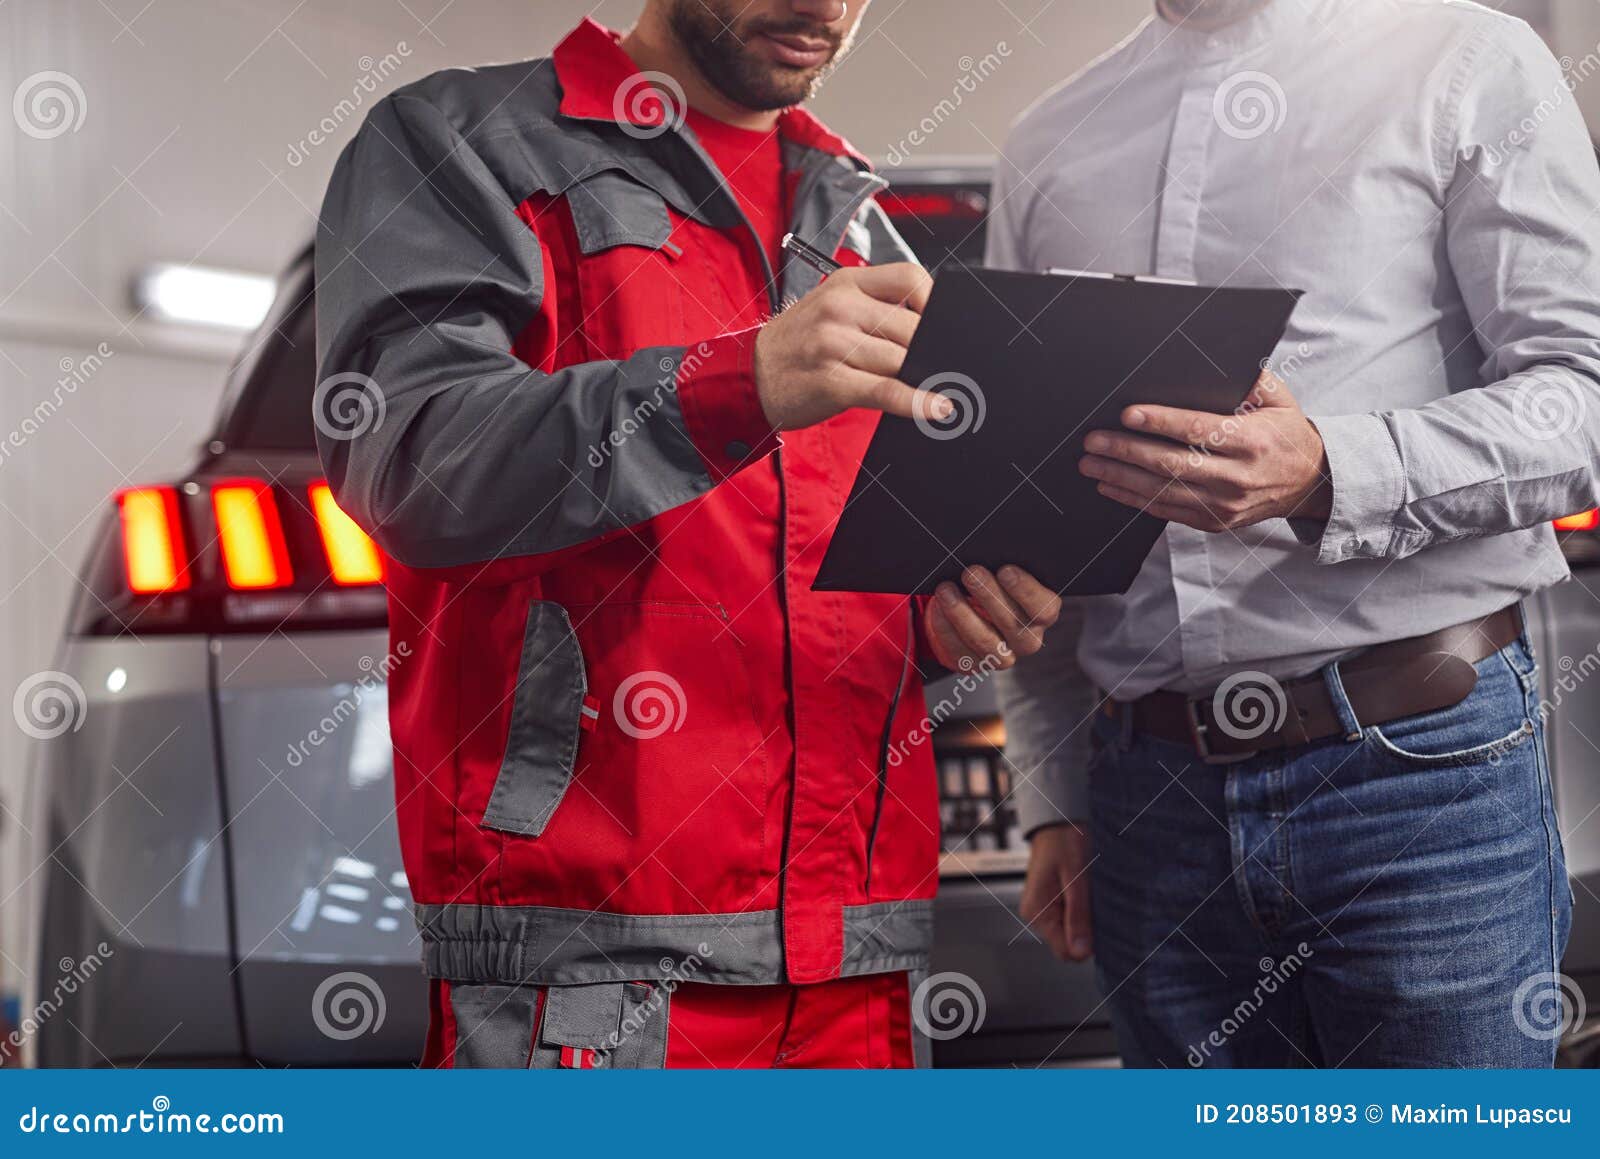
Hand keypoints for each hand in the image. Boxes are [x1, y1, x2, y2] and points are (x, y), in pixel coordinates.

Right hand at [753, 263, 952, 430]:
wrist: (750, 375)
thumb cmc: (798, 344)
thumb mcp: (830, 306)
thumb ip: (874, 307)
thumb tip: (929, 328)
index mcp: (845, 283)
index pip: (909, 278)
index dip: (934, 302)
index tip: (942, 324)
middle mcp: (839, 308)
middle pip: (911, 325)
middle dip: (930, 350)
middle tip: (939, 364)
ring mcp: (833, 344)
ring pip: (902, 359)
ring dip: (923, 377)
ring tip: (940, 388)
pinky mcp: (832, 381)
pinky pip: (886, 390)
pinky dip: (915, 402)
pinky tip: (935, 408)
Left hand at [924, 565, 1061, 672]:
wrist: (971, 608)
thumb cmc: (994, 583)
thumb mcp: (1005, 573)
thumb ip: (1007, 567)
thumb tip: (992, 550)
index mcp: (1043, 613)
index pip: (1044, 608)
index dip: (1025, 591)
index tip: (1005, 570)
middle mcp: (1028, 639)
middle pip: (1014, 624)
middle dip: (989, 595)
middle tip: (970, 572)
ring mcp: (1002, 656)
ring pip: (984, 640)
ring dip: (962, 612)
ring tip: (946, 590)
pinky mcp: (975, 664)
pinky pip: (960, 650)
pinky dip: (946, 628)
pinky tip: (938, 609)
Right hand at [1021, 823, 1092, 961]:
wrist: (1059, 820)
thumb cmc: (1065, 841)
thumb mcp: (1076, 878)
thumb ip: (1078, 915)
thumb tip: (1081, 952)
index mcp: (1037, 912)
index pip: (1065, 952)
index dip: (1087, 943)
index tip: (1101, 922)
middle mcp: (1036, 915)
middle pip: (1069, 944)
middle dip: (1088, 930)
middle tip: (1096, 902)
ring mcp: (1042, 909)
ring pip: (1072, 932)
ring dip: (1086, 918)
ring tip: (1090, 893)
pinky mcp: (1051, 903)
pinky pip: (1070, 919)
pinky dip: (1083, 911)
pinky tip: (1086, 892)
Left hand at [1078, 372, 1332, 532]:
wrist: (1310, 482)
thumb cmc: (1286, 434)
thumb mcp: (1280, 400)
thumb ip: (1253, 380)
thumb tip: (1222, 362)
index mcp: (1252, 441)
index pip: (1198, 429)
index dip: (1160, 422)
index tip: (1128, 415)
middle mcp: (1236, 476)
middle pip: (1171, 463)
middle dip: (1127, 450)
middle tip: (1093, 441)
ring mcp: (1224, 504)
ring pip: (1162, 491)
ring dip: (1120, 477)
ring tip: (1091, 463)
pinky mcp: (1214, 522)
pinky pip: (1166, 511)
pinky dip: (1134, 499)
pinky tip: (1110, 484)